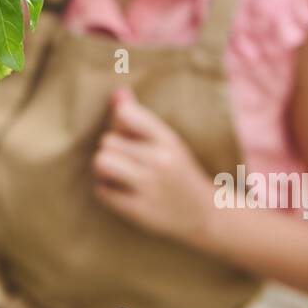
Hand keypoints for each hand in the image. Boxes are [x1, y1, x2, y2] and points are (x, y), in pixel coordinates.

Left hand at [91, 87, 218, 247]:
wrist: (205, 214)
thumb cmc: (177, 170)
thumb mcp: (165, 140)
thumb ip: (138, 116)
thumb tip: (117, 92)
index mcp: (167, 138)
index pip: (125, 113)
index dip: (118, 123)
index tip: (128, 135)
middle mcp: (160, 160)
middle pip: (107, 141)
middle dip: (111, 150)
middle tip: (125, 160)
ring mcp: (151, 186)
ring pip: (102, 162)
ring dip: (104, 170)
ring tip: (116, 174)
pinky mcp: (140, 210)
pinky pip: (103, 191)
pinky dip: (106, 190)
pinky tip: (120, 192)